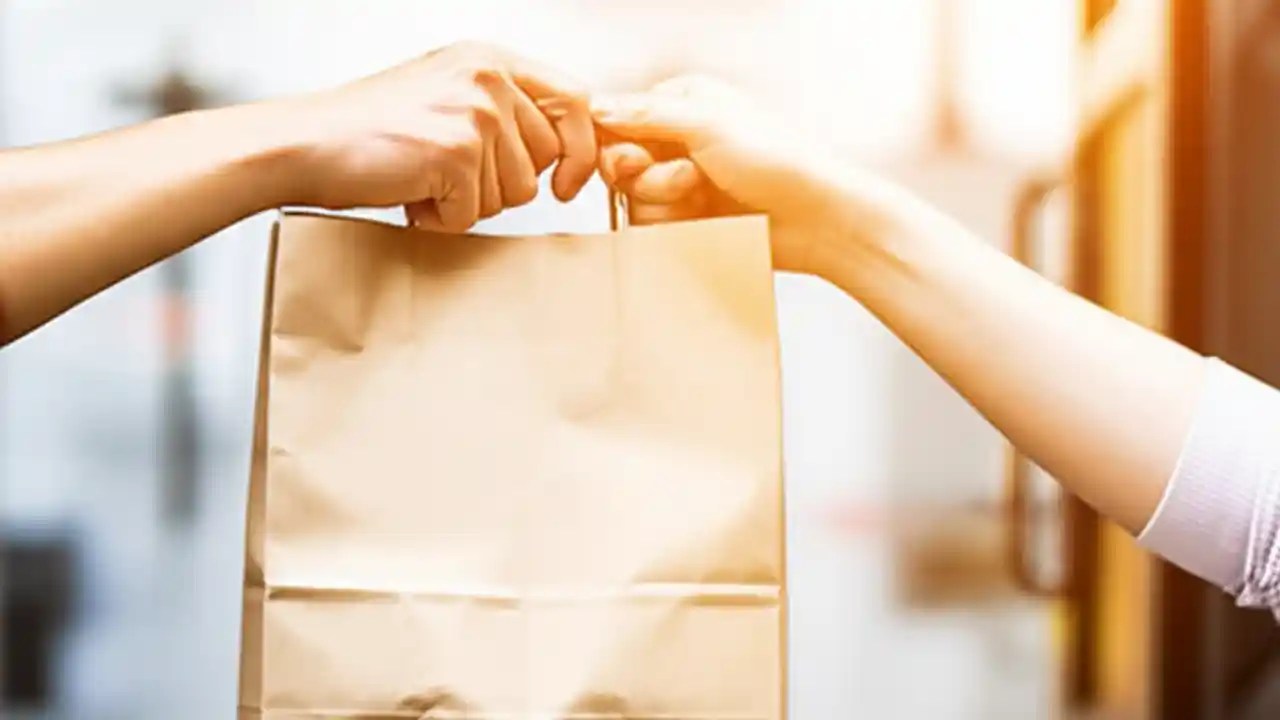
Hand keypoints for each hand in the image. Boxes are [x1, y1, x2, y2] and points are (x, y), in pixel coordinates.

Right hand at [281, 42, 595, 231]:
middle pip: (546, 160)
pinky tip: (410, 193)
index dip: (580, 152)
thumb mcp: (450, 95)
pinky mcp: (456, 152)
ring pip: (515, 194)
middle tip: (448, 173)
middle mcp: (489, 77)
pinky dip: (441, 219)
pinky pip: (475, 215)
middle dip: (502, 184)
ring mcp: (475, 113)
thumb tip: (566, 153)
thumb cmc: (372, 129)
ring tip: (423, 177)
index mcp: (491, 58)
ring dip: (469, 203)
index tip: (565, 185)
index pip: (576, 102)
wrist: (305, 142)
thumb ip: (505, 110)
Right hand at [593, 76, 904, 273]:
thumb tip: (596, 106)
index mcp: (683, 103)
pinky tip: (705, 222)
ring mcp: (682, 182)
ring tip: (705, 199)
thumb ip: (647, 113)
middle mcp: (678, 140)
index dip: (618, 144)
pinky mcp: (688, 220)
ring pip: (634, 200)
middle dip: (648, 177)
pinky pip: (652, 228)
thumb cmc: (778, 161)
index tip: (639, 157)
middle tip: (689, 179)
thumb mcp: (708, 123)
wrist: (817, 219)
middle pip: (619, 164)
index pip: (616, 120)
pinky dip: (673, 228)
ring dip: (666, 204)